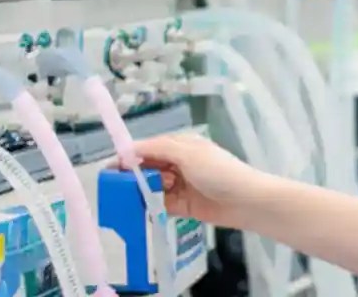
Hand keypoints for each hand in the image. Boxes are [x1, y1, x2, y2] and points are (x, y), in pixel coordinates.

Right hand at [123, 133, 273, 227]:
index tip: (111, 167)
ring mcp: (181, 186)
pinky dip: (150, 206)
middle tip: (114, 187)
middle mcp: (180, 164)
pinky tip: (138, 210)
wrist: (246, 201)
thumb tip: (130, 148)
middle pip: (149, 168)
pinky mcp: (183, 207)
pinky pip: (160, 204)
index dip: (131, 156)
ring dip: (141, 192)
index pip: (150, 148)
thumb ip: (159, 149)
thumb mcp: (188, 153)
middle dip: (133, 175)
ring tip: (126, 199)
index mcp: (182, 146)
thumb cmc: (218, 172)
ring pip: (153, 187)